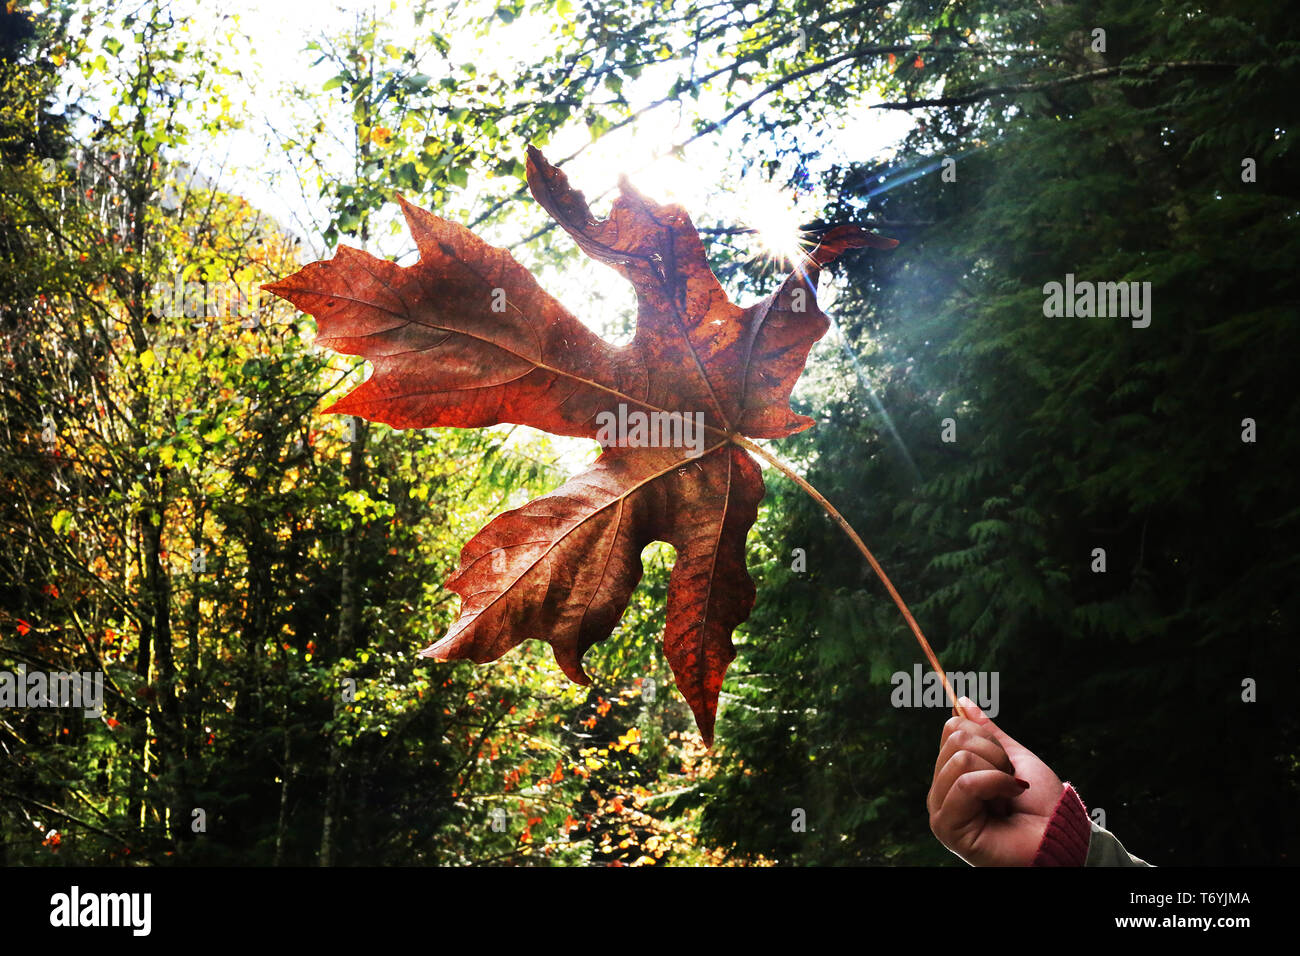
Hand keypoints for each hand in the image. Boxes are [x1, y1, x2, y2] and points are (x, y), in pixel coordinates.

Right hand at [927, 696, 1064, 865]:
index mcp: (953, 775)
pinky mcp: (946, 827)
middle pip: (955, 740)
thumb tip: (962, 700)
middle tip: (1010, 782)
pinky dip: (995, 785)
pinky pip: (965, 784)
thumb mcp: (1014, 758)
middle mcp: (941, 792)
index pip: (952, 730)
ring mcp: (940, 810)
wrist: (1061, 838)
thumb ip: (987, 733)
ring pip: (960, 759)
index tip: (1007, 763)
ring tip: (1008, 796)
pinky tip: (1005, 803)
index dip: (986, 737)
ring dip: (997, 772)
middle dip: (995, 754)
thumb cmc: (1042, 805)